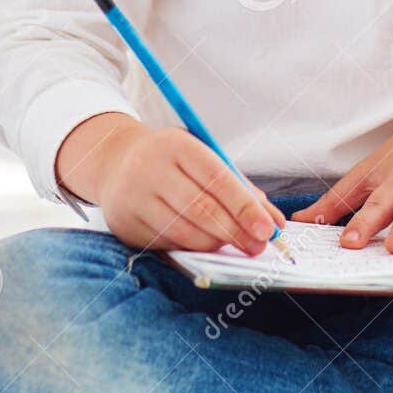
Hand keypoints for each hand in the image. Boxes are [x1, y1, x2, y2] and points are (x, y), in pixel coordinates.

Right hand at [56, 112, 285, 255]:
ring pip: (184, 232)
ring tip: (235, 245)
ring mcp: (132, 197)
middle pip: (201, 208)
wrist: (118, 163)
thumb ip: (240, 188)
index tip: (268, 228)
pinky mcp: (124, 224)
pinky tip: (206, 245)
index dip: (245, 207)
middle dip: (235, 232)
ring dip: (216, 244)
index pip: (217, 178)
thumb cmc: (174, 162)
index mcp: (177, 144)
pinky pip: (167, 244)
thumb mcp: (204, 159)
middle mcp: (149, 168)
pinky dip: (192, 248)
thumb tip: (274, 223)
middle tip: (258, 246)